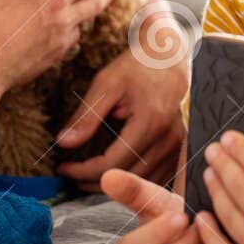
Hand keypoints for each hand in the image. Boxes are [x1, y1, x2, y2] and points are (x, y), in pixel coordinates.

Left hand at [58, 47, 186, 189]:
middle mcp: (169, 138)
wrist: (170, 57)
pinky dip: (133, 181)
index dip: (84, 171)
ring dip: (114, 186)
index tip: (63, 168)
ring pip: (143, 182)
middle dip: (95, 182)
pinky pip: (157, 176)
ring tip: (87, 178)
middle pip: (129, 178)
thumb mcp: (107, 84)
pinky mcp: (180, 147)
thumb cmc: (138, 65)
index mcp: (151, 122)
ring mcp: (178, 144)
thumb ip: (86, 116)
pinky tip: (114, 175)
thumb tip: (63, 143)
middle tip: (70, 177)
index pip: (113, 164)